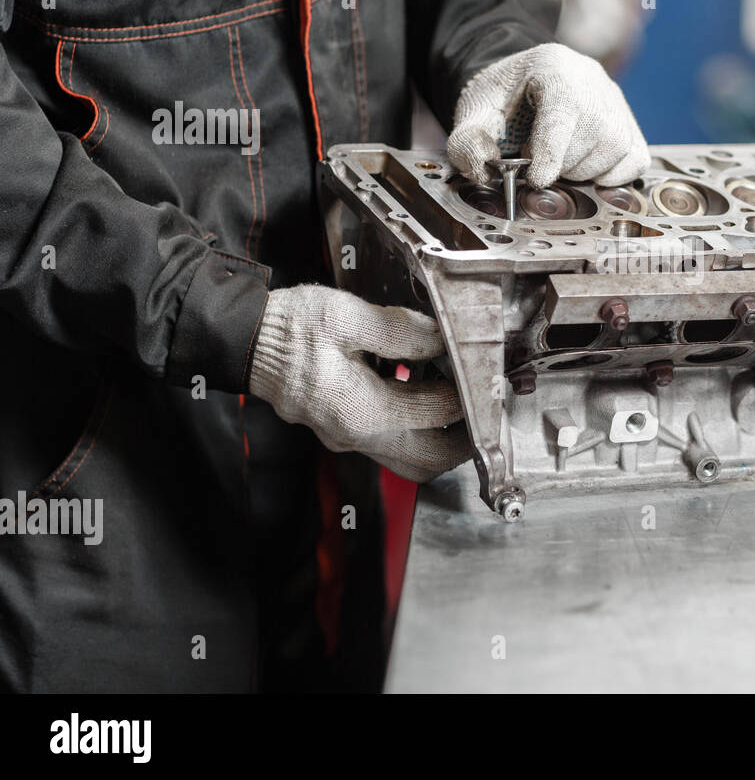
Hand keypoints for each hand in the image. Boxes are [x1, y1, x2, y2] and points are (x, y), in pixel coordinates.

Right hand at [248, 285, 470, 482]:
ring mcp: (347, 437)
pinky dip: (415, 429)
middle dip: (464, 440)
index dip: (466, 392)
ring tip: (459, 402)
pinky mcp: (342, 429)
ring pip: (409, 460)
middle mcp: (356, 434)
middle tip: (485, 410)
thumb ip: (399, 330)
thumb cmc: (287, 329)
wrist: (244, 342)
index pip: (435, 412)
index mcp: (361, 411)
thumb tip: (441, 337)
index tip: (483, 372)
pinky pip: (389, 443)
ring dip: (441, 440)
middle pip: (429, 461)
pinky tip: (423, 392)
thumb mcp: (345, 317)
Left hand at [447, 42, 649, 188]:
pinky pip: (636, 156)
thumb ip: (468, 142)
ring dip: (585, 172)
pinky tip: (588, 173)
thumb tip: (485, 169)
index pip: (565, 111)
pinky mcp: (627, 120)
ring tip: (560, 165)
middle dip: (564, 164)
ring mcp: (614, 98)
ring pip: (618, 148)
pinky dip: (615, 175)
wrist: (519, 82)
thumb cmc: (499, 97)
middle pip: (594, 134)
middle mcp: (592, 78)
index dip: (552, 153)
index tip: (537, 180)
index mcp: (553, 66)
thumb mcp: (472, 113)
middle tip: (538, 165)